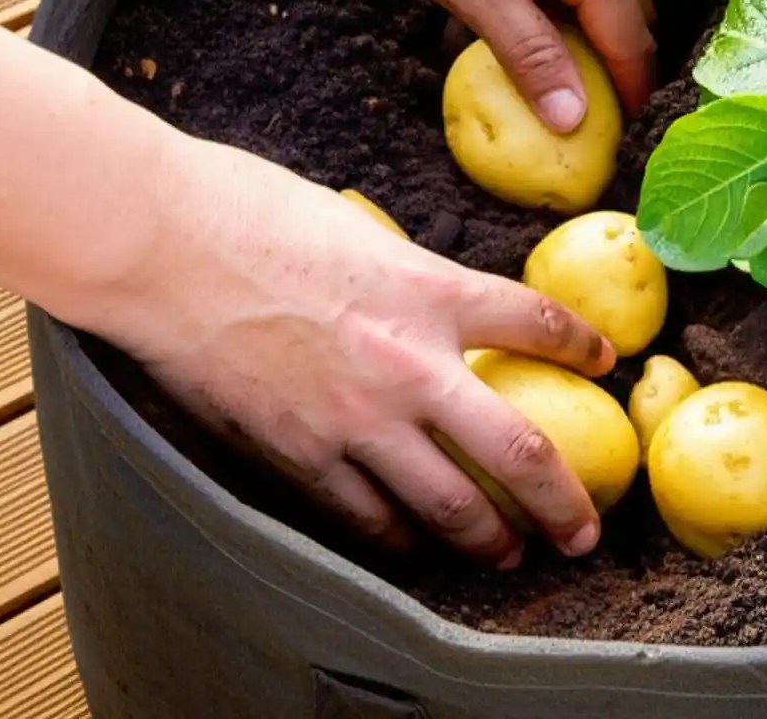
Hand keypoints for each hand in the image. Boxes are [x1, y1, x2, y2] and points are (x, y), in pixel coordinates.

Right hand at [106, 139, 614, 568]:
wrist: (158, 242)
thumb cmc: (246, 210)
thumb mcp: (356, 227)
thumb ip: (403, 274)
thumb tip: (425, 295)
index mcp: (429, 290)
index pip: (535, 321)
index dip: (582, 345)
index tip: (607, 361)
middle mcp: (410, 363)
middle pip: (516, 450)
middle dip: (562, 502)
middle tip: (585, 532)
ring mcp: (356, 416)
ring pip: (447, 503)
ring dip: (487, 539)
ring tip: (507, 556)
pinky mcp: (299, 450)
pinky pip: (364, 513)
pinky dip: (396, 536)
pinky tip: (411, 545)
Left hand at [438, 0, 656, 131]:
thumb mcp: (482, 0)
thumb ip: (530, 56)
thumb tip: (572, 119)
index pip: (633, 44)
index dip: (634, 93)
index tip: (628, 134)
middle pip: (632, 18)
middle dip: (621, 66)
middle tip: (598, 113)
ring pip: (610, 1)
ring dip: (596, 38)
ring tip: (568, 80)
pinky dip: (570, 14)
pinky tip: (540, 32)